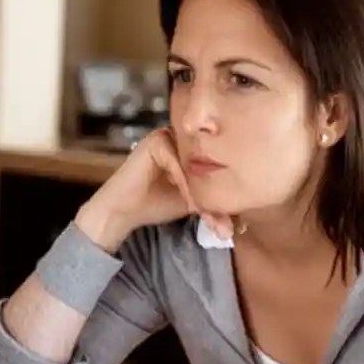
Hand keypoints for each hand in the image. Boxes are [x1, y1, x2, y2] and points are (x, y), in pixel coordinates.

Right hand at [75, 128, 233, 251]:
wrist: (120, 211)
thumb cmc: (152, 204)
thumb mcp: (191, 201)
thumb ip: (212, 198)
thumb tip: (242, 215)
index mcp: (190, 149)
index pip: (215, 168)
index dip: (226, 195)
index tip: (236, 222)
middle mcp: (180, 138)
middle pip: (208, 168)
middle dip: (218, 199)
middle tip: (226, 225)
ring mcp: (167, 137)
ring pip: (196, 169)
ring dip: (205, 197)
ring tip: (212, 220)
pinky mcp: (155, 142)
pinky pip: (179, 166)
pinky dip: (187, 188)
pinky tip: (193, 205)